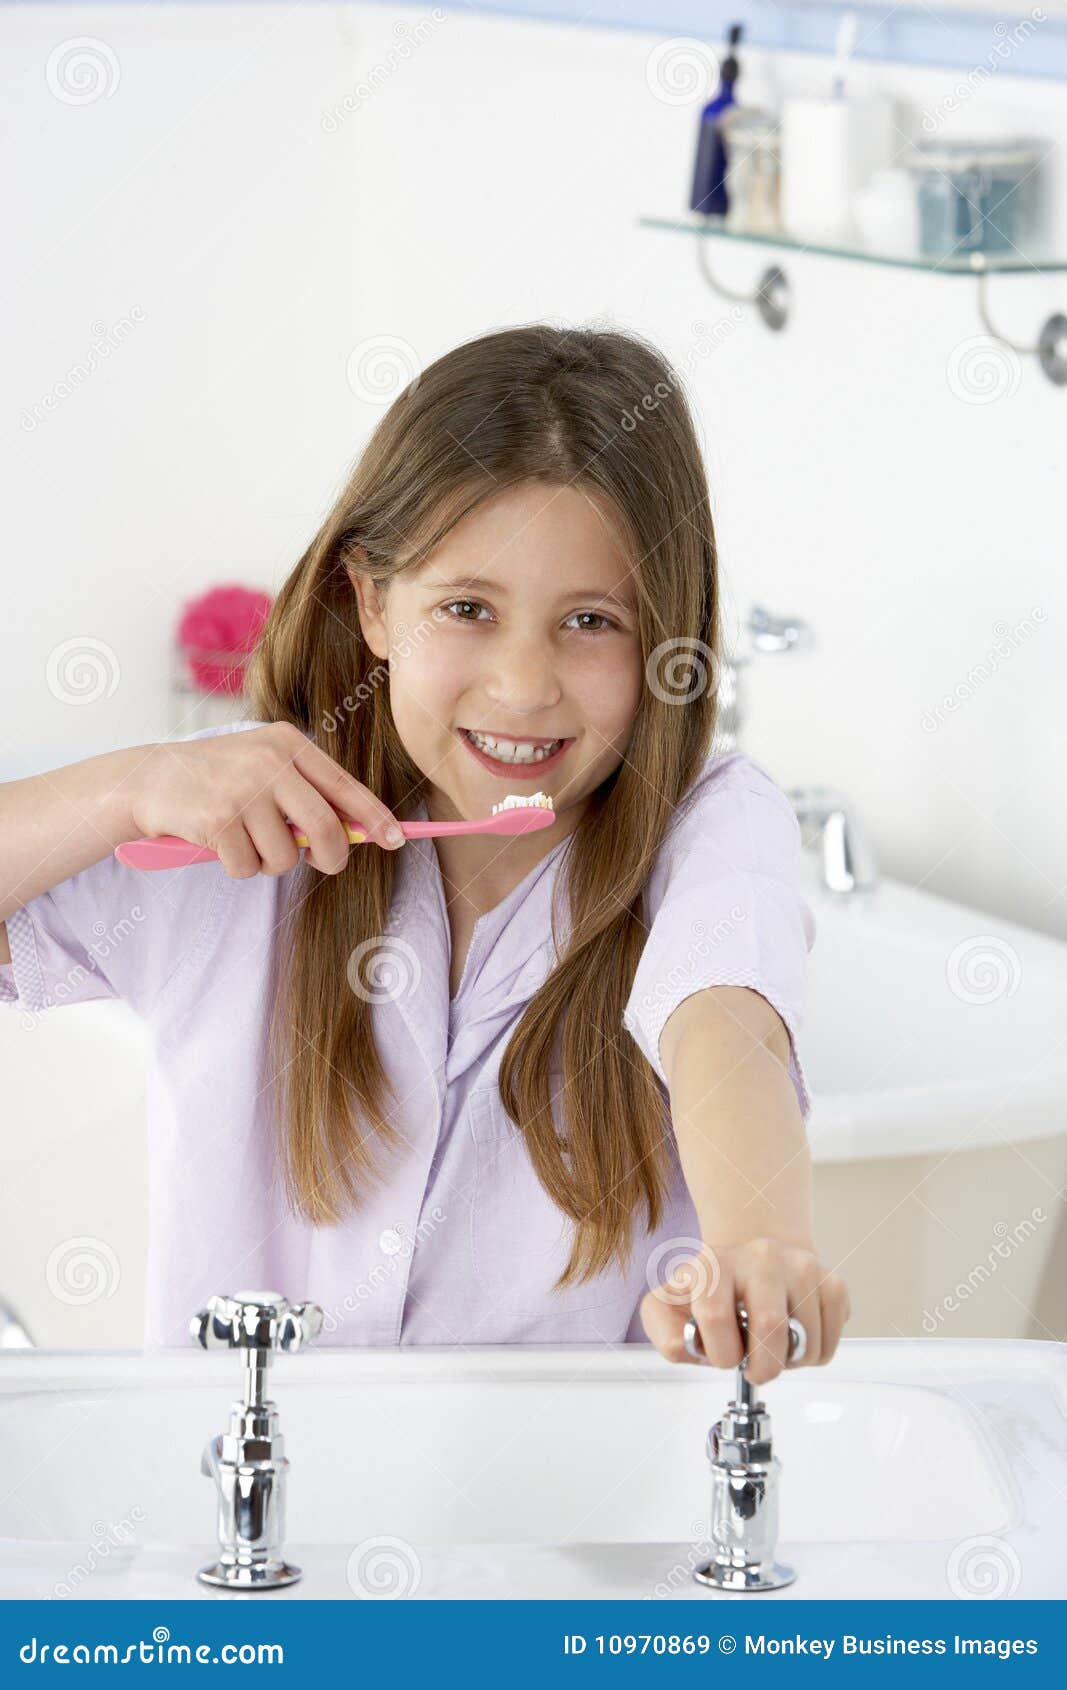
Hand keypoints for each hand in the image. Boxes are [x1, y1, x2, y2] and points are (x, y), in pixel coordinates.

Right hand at [130, 720, 404, 878]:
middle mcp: (269, 761)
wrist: (150, 778)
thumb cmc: (218, 777)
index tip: (396, 838)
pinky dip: (238, 867)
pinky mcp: (219, 820)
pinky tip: (219, 843)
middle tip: (320, 863)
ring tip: (246, 839)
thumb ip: (307, 791)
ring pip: (286, 857)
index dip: (373, 816)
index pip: (344, 784)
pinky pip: (250, 868)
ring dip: (269, 862)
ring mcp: (244, 790)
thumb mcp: (264, 766)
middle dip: (330, 857)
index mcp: (287, 743)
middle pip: (326, 829)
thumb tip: (358, 831)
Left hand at [639, 1238, 850, 1384]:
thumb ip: (666, 1334)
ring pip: (806, 1342)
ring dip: (789, 1363)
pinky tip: (793, 1339)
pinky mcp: (831, 1283)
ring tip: (772, 1347)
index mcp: (715, 1263)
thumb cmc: (711, 1292)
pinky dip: (813, 1356)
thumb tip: (689, 1348)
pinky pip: (830, 1343)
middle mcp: (761, 1257)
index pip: (716, 1316)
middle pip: (771, 1327)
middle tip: (755, 1368)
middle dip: (762, 1367)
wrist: (753, 1261)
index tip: (724, 1355)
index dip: (720, 1352)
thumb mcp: (669, 1308)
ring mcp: (801, 1267)